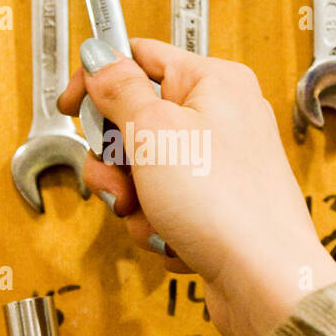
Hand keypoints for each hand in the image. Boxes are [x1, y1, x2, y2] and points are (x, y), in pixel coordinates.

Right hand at [57, 38, 335, 335]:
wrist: (262, 279)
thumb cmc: (225, 203)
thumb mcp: (154, 130)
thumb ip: (119, 89)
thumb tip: (99, 56)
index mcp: (213, 81)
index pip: (140, 57)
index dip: (99, 80)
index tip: (72, 106)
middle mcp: (221, 117)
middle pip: (135, 121)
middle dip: (117, 160)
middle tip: (122, 179)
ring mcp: (218, 163)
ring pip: (143, 170)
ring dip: (135, 200)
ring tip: (153, 216)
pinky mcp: (214, 204)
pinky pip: (162, 204)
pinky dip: (157, 224)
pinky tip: (173, 236)